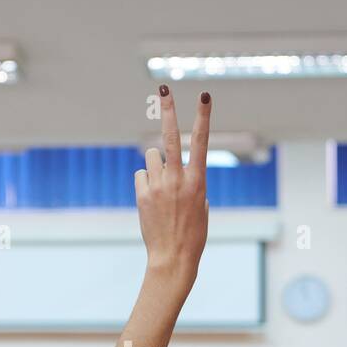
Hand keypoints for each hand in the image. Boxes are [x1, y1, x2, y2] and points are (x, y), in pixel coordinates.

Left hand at [134, 86, 211, 291]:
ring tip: (162, 185)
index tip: (204, 96)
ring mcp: (158, 185)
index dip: (203, 117)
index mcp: (199, 181)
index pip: (201, 142)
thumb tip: (177, 170)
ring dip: (155, 163)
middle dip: (168, 109)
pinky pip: (141, 174)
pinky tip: (152, 198)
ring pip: (152, 156)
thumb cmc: (193, 234)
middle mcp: (178, 179)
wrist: (173, 258)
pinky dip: (146, 181)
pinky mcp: (142, 194)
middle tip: (164, 88)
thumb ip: (192, 183)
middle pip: (170, 136)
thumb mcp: (201, 206)